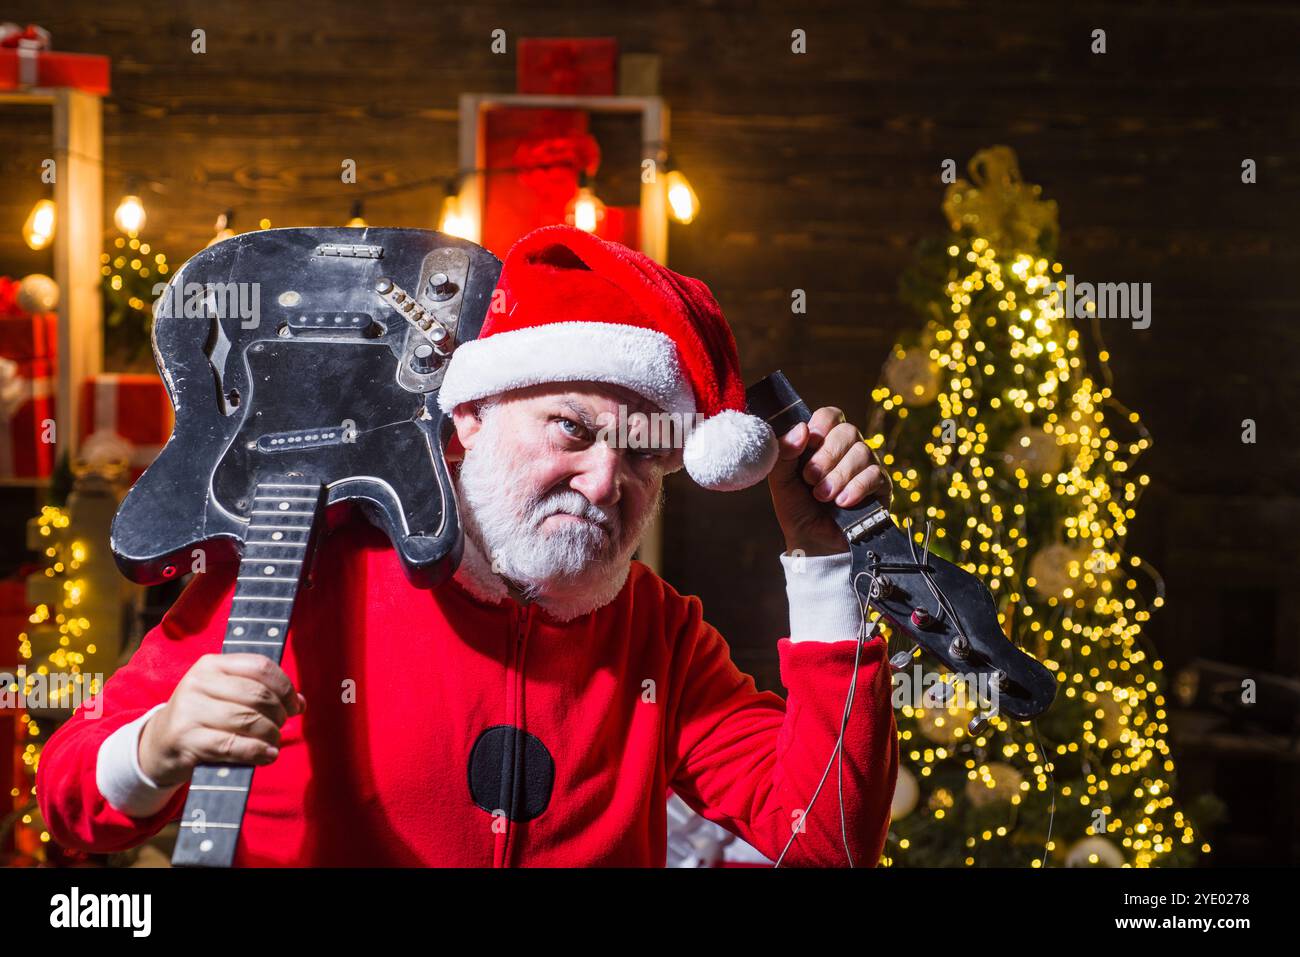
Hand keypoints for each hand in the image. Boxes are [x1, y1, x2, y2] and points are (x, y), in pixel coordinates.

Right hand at [138, 653, 305, 788]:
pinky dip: (256, 751)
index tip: (295, 706)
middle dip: (278, 713)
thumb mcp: (225, 694)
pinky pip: (232, 745)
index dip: (285, 687)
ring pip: (247, 720)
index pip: (260, 666)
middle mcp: (198, 682)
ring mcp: (189, 710)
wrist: (158, 744)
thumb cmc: (203, 717)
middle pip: (257, 694)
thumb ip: (259, 692)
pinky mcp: (185, 739)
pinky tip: (267, 755)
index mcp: (211, 664)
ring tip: (274, 742)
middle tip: (281, 726)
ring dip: (270, 734)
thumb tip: (300, 703)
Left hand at [766, 406, 890, 556]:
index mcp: (822, 442)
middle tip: (810, 479)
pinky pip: (875, 474)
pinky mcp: (881, 486)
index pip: (830, 415)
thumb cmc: (797, 509)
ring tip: (823, 496)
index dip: (821, 425)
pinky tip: (843, 502)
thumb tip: (802, 428)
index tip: (808, 442)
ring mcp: (866, 466)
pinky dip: (856, 488)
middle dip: (826, 456)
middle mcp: (847, 449)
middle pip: (848, 431)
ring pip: (862, 452)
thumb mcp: (780, 481)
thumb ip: (784, 453)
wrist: (813, 542)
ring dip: (839, 475)